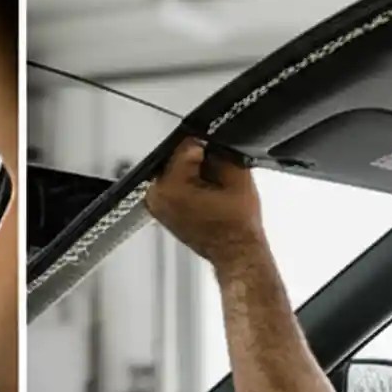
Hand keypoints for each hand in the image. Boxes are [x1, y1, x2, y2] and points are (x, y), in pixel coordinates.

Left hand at [145, 138, 263, 265]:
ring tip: (211, 190)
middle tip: (216, 178)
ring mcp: (154, 205)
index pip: (185, 146)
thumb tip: (209, 139)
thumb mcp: (237, 175)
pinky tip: (204, 196)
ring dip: (192, 172)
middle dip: (197, 161)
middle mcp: (155, 195)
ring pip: (174, 170)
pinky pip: (172, 184)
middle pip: (176, 158)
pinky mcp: (158, 210)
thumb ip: (219, 150)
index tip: (217, 156)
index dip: (206, 147)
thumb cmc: (237, 225)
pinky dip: (187, 185)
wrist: (236, 252)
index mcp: (170, 186)